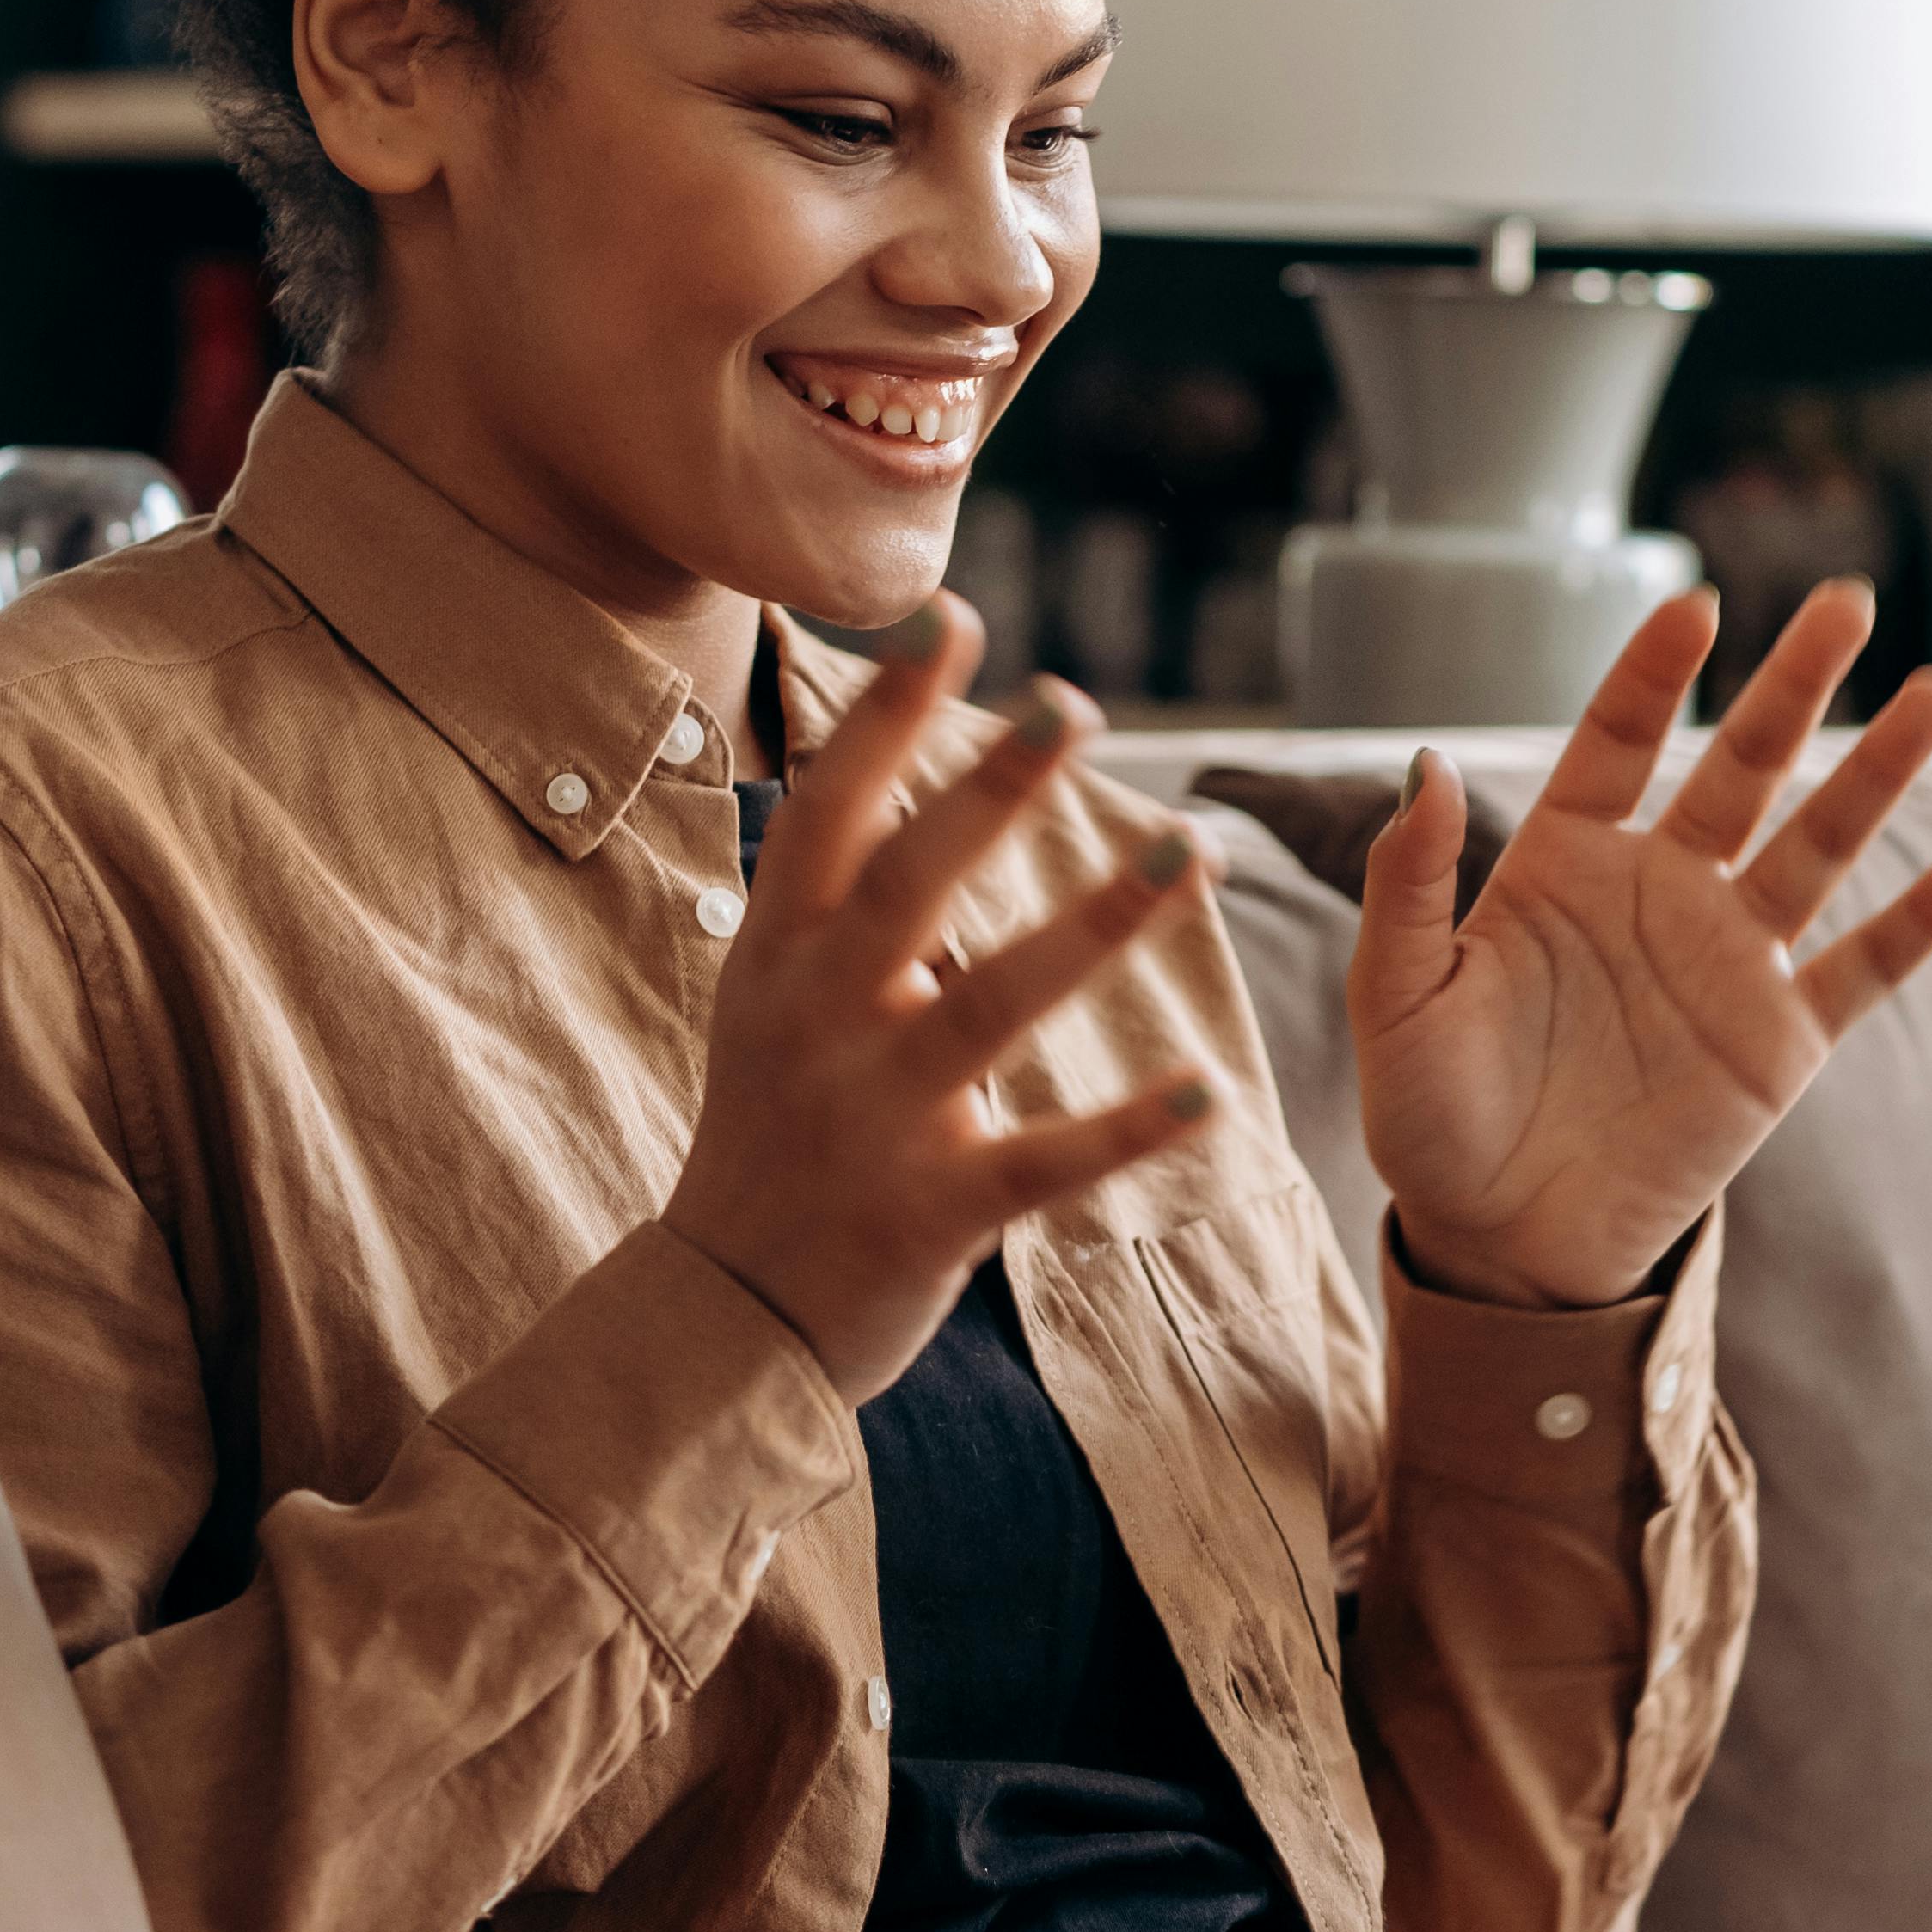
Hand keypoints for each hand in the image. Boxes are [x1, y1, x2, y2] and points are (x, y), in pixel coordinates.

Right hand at [664, 600, 1216, 1400]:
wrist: (722, 1315)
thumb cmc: (765, 1134)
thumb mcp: (768, 1003)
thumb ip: (832, 902)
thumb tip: (897, 767)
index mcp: (781, 956)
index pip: (833, 809)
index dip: (888, 711)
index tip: (951, 616)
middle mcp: (820, 1020)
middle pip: (913, 881)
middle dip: (992, 787)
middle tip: (1076, 701)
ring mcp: (874, 1116)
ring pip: (996, 1003)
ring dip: (1098, 923)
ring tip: (1189, 850)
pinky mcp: (933, 1211)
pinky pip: (1045, 1161)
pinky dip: (1128, 1129)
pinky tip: (1208, 1091)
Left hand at [1351, 585, 1931, 1310]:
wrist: (1497, 1242)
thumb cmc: (1431, 1117)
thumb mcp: (1395, 996)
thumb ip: (1409, 880)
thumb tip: (1425, 761)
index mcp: (1564, 864)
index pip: (1618, 739)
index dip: (1655, 675)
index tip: (1697, 607)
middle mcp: (1660, 891)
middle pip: (1742, 764)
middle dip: (1796, 684)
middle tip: (1846, 598)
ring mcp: (1729, 959)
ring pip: (1820, 841)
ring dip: (1880, 769)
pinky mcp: (1781, 1039)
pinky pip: (1865, 965)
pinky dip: (1923, 917)